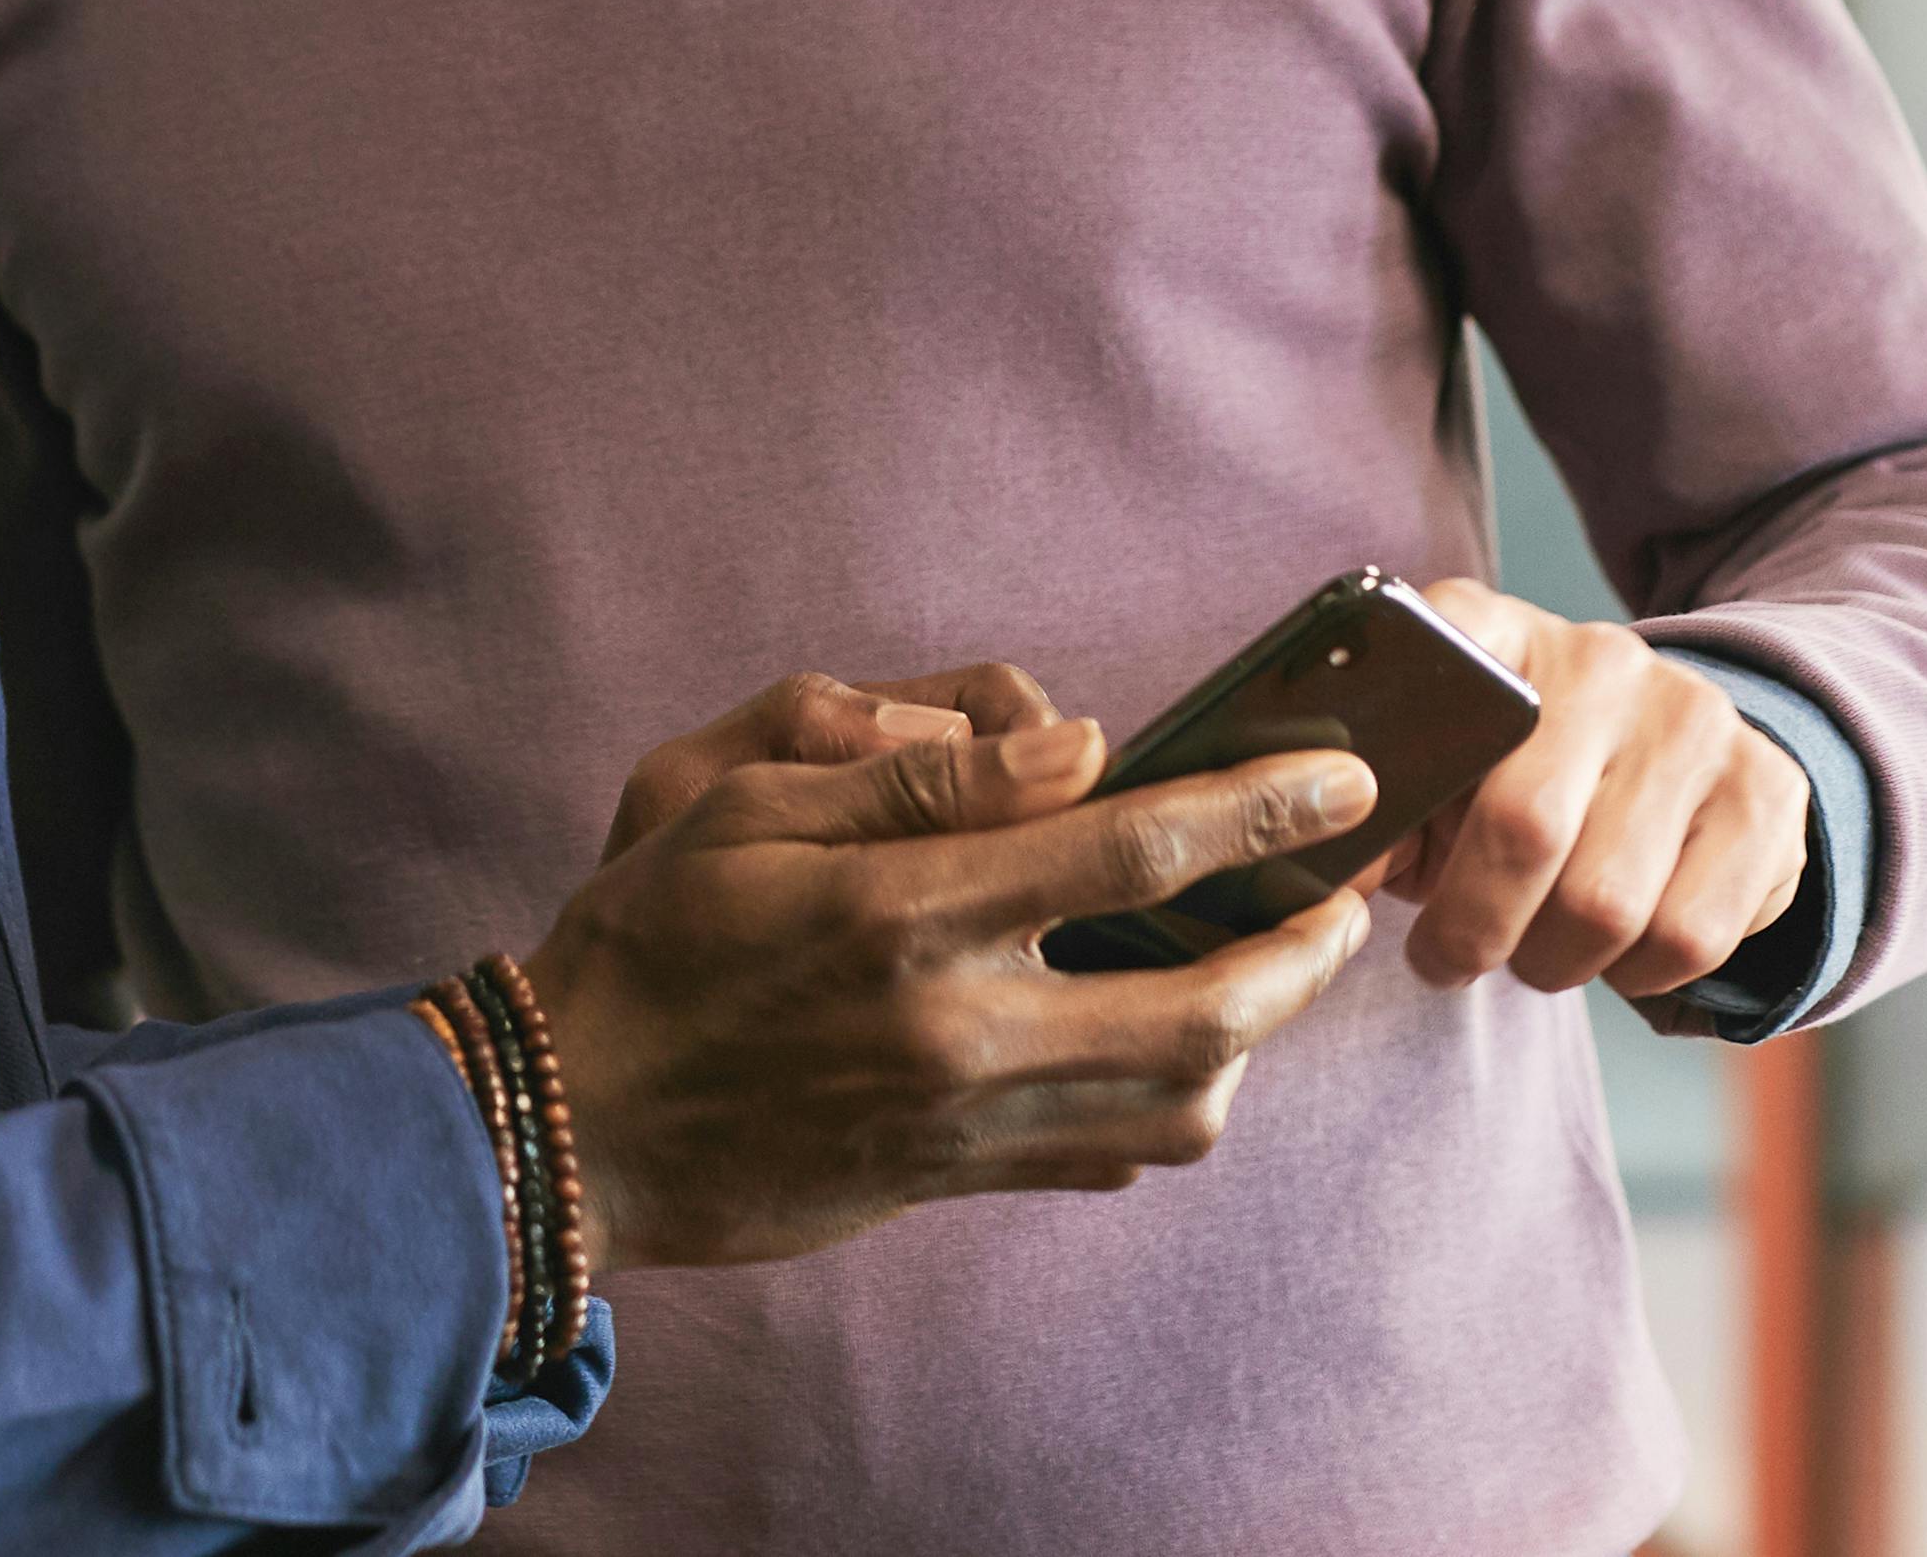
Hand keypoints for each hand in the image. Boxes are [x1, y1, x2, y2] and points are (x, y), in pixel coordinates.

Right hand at [531, 677, 1377, 1273]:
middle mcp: (958, 1028)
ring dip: (1253, 1037)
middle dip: (1302, 948)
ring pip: (1181, 1102)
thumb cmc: (654, 936)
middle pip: (1204, 1004)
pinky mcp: (957, 1179)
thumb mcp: (745, 805)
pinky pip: (1111, 1157)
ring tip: (1265, 971)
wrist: (583, 1118)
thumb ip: (919, 772)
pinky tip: (1166, 1047)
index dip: (1258, 808)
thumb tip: (1078, 746)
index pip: (1132, 850)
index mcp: (908, 912)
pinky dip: (1171, 1102)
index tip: (1339, 778)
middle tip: (1342, 901)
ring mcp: (965, 1119)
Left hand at [1379, 582, 1807, 1003]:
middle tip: (1450, 959)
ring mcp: (1693, 717)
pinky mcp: (1766, 789)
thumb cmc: (1516, 781)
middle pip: (1526, 826)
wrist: (1676, 763)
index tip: (1368, 845)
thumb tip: (1322, 877)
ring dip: (1556, 961)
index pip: (1434, 658)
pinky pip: (1691, 935)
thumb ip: (1378, 815)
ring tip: (1537, 953)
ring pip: (1608, 901)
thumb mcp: (1439, 776)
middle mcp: (1599, 658)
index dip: (1393, 765)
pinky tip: (1617, 953)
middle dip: (1474, 926)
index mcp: (1495, 631)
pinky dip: (1639, 976)